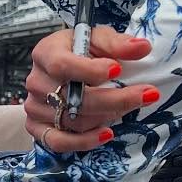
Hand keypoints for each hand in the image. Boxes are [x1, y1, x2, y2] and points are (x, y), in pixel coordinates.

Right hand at [25, 26, 157, 153]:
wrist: (58, 71)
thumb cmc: (78, 52)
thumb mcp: (96, 39)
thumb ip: (117, 43)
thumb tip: (142, 47)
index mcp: (46, 53)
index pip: (62, 64)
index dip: (89, 70)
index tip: (118, 70)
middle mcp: (37, 81)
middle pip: (73, 98)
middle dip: (115, 98)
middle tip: (147, 94)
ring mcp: (35, 107)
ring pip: (73, 121)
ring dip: (107, 116)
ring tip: (130, 107)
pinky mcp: (37, 128)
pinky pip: (59, 142)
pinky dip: (84, 142)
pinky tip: (107, 133)